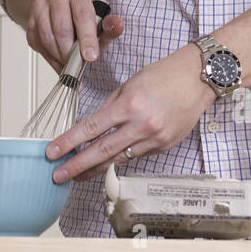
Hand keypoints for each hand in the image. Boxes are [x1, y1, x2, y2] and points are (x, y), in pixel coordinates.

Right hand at [26, 0, 122, 73]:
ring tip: (71, 63)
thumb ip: (110, 26)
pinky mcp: (30, 21)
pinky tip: (60, 59)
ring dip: (60, 56)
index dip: (87, 38)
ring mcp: (40, 6)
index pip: (82, 15)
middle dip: (71, 52)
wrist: (65, 7)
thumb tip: (117, 24)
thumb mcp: (101, 20)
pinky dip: (50, 58)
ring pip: (47, 38)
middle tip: (79, 64)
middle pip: (61, 29)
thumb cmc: (85, 15)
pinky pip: (38, 44)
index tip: (90, 56)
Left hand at [45, 44, 213, 182]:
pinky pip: (136, 156)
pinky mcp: (163, 146)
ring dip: (96, 168)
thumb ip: (110, 107)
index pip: (91, 128)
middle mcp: (141, 125)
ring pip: (118, 159)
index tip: (53, 152)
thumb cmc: (164, 76)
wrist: (197, 79)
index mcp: (129, 105)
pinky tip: (107, 163)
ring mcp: (154, 139)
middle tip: (58, 175)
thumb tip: (91, 126)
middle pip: (102, 151)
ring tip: (77, 175)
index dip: (69, 142)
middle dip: (77, 166)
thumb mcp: (129, 85)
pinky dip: (120, 158)